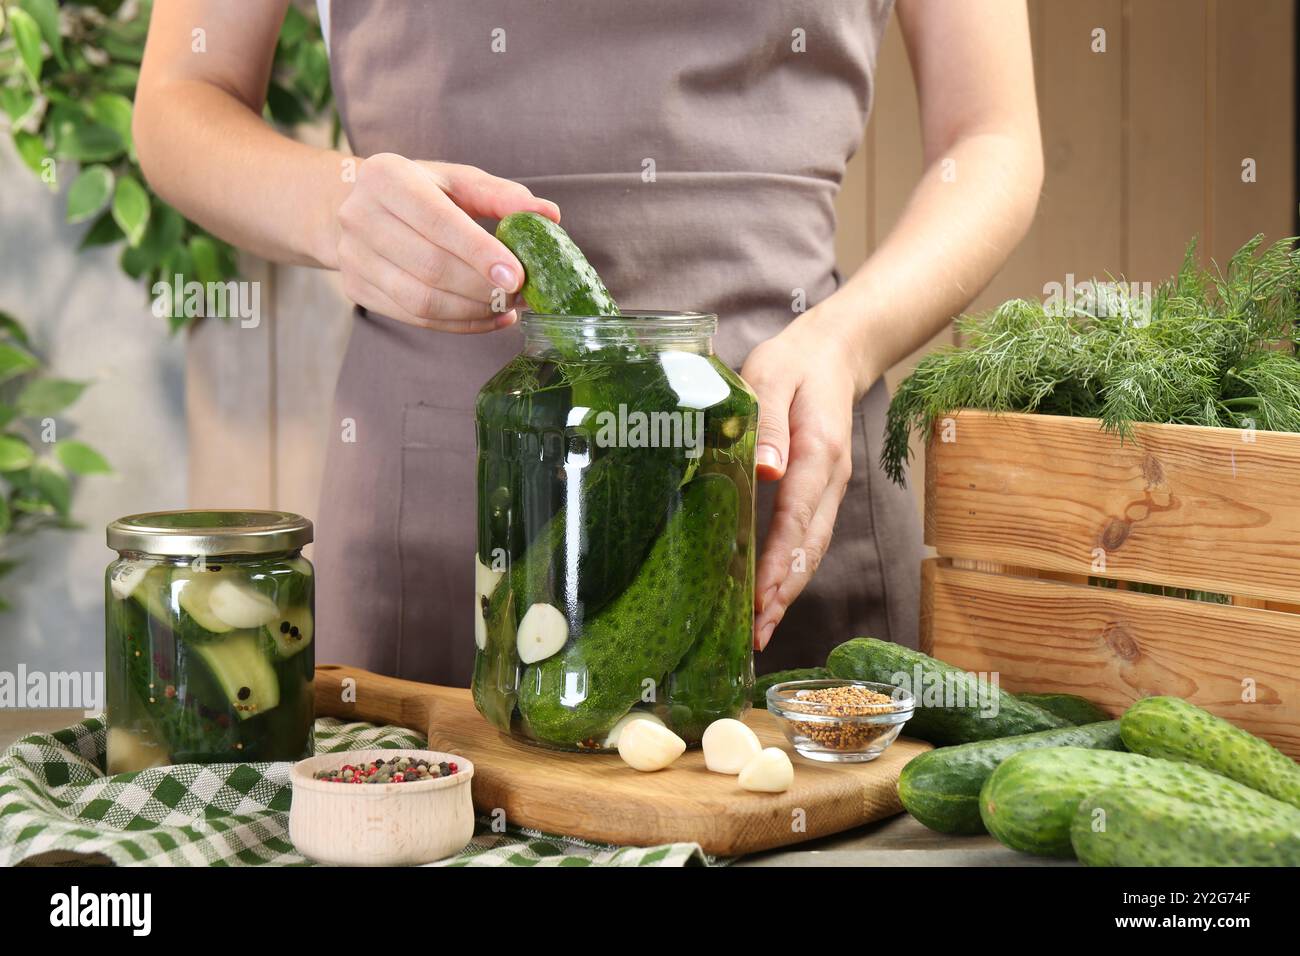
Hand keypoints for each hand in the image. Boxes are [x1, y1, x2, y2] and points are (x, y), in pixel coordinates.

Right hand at [335, 153, 559, 332]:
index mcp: (385, 177)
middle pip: (431, 267)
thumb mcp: (457, 180)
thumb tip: (549, 215)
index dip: (480, 253)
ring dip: (473, 311)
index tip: (517, 276)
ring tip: (508, 308)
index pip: (438, 222)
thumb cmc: (420, 191)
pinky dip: (460, 325)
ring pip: (421, 301)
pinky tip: (489, 318)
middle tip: (520, 295)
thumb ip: (501, 196)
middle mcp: (359, 216)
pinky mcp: (356, 289)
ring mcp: (352, 256)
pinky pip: (416, 319)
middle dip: (482, 288)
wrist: (359, 207)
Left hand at [741, 311, 862, 650]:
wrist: (833, 352)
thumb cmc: (793, 364)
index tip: (761, 598)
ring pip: (813, 548)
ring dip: (790, 590)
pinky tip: (770, 595)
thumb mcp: (771, 378)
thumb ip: (769, 425)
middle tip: (757, 633)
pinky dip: (793, 571)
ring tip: (761, 629)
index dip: (779, 561)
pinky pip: (810, 538)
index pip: (796, 516)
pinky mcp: (822, 492)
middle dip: (785, 593)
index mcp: (817, 451)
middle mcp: (830, 478)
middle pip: (810, 546)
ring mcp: (830, 488)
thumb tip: (766, 471)